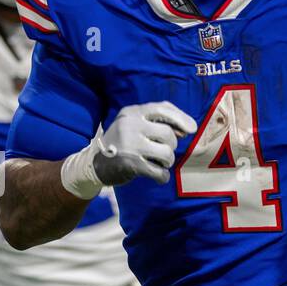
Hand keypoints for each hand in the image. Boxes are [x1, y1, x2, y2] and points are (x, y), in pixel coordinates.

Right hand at [61, 102, 196, 198]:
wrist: (94, 164)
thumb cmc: (122, 142)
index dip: (181, 118)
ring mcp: (130, 145)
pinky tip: (157, 175)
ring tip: (156, 162)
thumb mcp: (135, 124)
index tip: (192, 129)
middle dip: (171, 146)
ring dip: (166, 162)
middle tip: (160, 151)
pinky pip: (159, 172)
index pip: (162, 109)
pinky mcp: (131, 164)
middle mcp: (130, 125)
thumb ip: (159, 121)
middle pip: (169, 135)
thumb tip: (187, 129)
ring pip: (167, 154)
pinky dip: (162, 176)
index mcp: (132, 112)